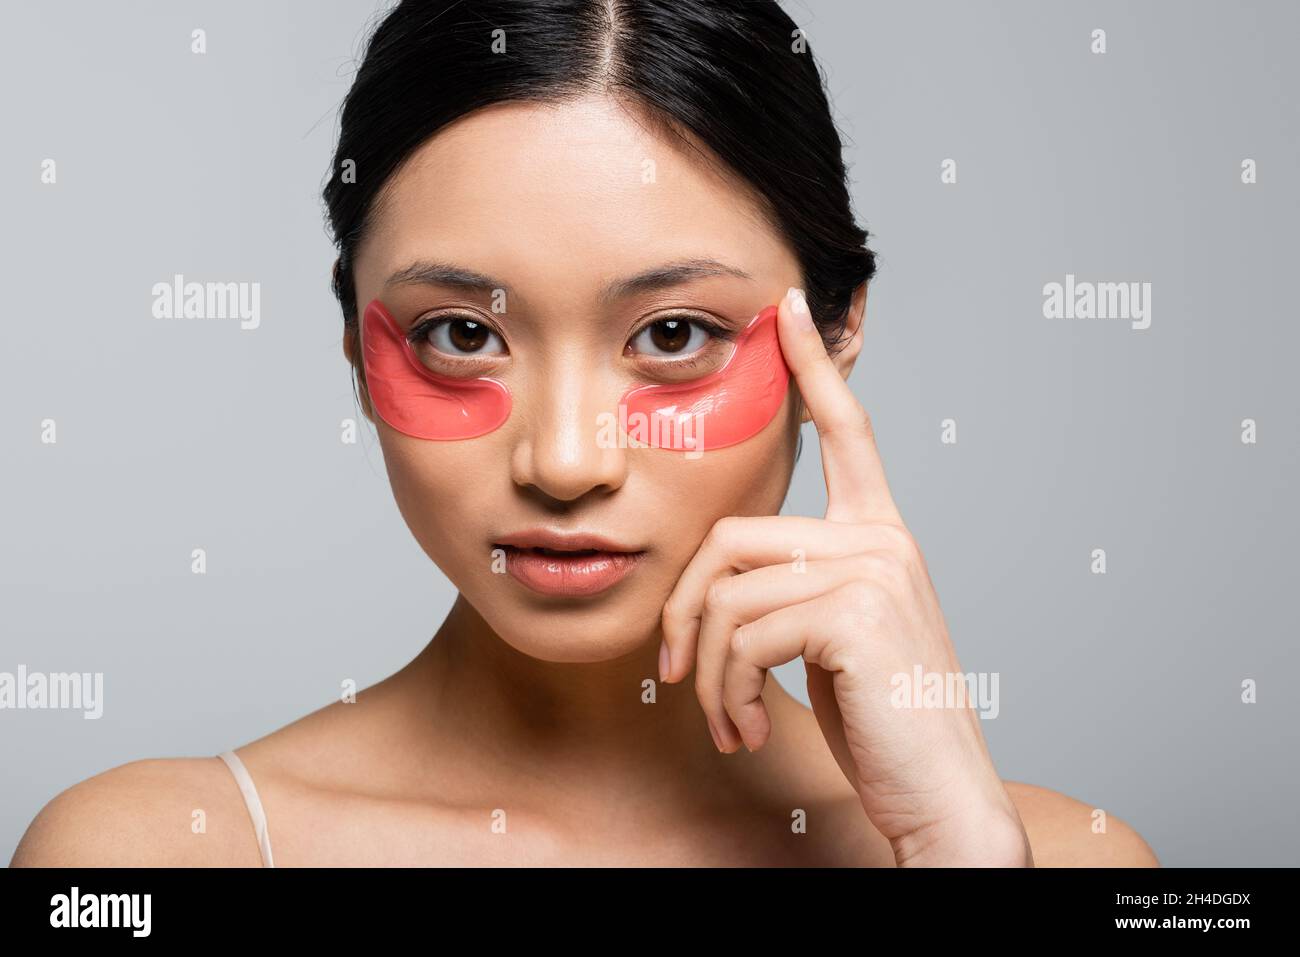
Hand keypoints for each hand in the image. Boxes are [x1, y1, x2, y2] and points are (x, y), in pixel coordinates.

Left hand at [659, 287, 1031, 866]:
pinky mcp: (858, 611)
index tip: (787, 309)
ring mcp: (876, 569)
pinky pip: (744, 634)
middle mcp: (884, 538)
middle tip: (676, 675)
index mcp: (879, 535)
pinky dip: (726, 692)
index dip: (815, 367)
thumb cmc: (878, 720)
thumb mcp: (827, 640)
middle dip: (684, 611)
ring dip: (705, 669)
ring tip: (723, 718)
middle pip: (731, 535)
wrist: (937, 794)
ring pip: (728, 591)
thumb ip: (787, 589)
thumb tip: (716, 579)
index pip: (846, 431)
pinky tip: (745, 727)